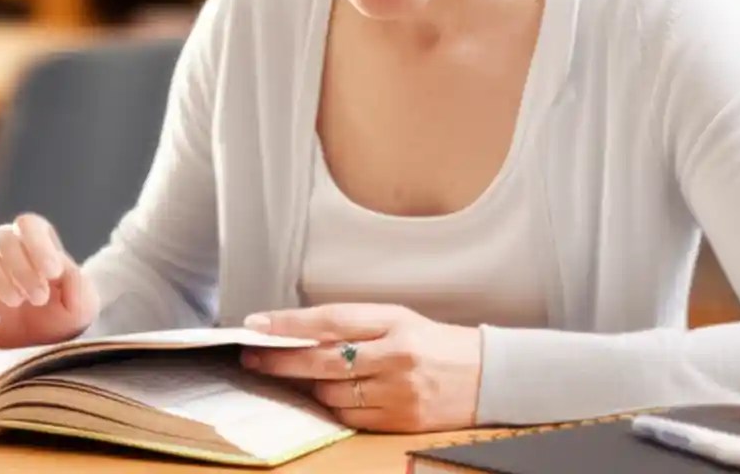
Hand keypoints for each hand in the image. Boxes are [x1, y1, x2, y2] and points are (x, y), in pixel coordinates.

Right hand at [0, 213, 99, 348]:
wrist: (42, 345)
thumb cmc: (65, 316)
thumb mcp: (82, 304)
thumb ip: (76, 283)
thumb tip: (57, 269)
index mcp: (37, 241)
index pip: (29, 225)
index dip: (38, 244)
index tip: (53, 273)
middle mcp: (6, 249)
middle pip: (1, 237)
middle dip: (19, 266)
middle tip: (38, 297)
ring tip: (16, 304)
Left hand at [239, 304, 481, 432]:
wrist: (487, 375)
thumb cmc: (434, 342)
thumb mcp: (396, 318)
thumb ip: (351, 324)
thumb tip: (296, 332)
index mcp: (393, 322)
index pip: (329, 320)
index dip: (288, 324)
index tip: (256, 325)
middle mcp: (395, 357)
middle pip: (322, 360)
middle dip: (280, 360)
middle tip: (252, 356)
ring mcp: (398, 392)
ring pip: (331, 393)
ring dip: (309, 385)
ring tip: (303, 374)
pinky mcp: (400, 421)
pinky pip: (349, 417)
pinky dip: (334, 407)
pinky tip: (333, 395)